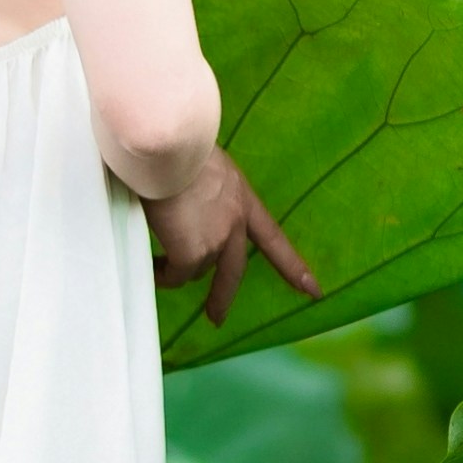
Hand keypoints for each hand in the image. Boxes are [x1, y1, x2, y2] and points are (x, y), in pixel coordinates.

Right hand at [144, 148, 322, 331]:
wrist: (165, 145)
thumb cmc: (174, 144)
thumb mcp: (201, 164)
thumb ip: (204, 191)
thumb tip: (184, 207)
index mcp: (241, 198)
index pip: (272, 238)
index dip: (292, 266)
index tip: (313, 290)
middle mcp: (234, 224)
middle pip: (234, 271)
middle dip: (223, 297)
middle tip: (216, 318)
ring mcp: (215, 242)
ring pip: (192, 267)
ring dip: (175, 264)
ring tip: (153, 253)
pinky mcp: (192, 254)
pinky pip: (173, 275)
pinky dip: (161, 273)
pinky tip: (148, 263)